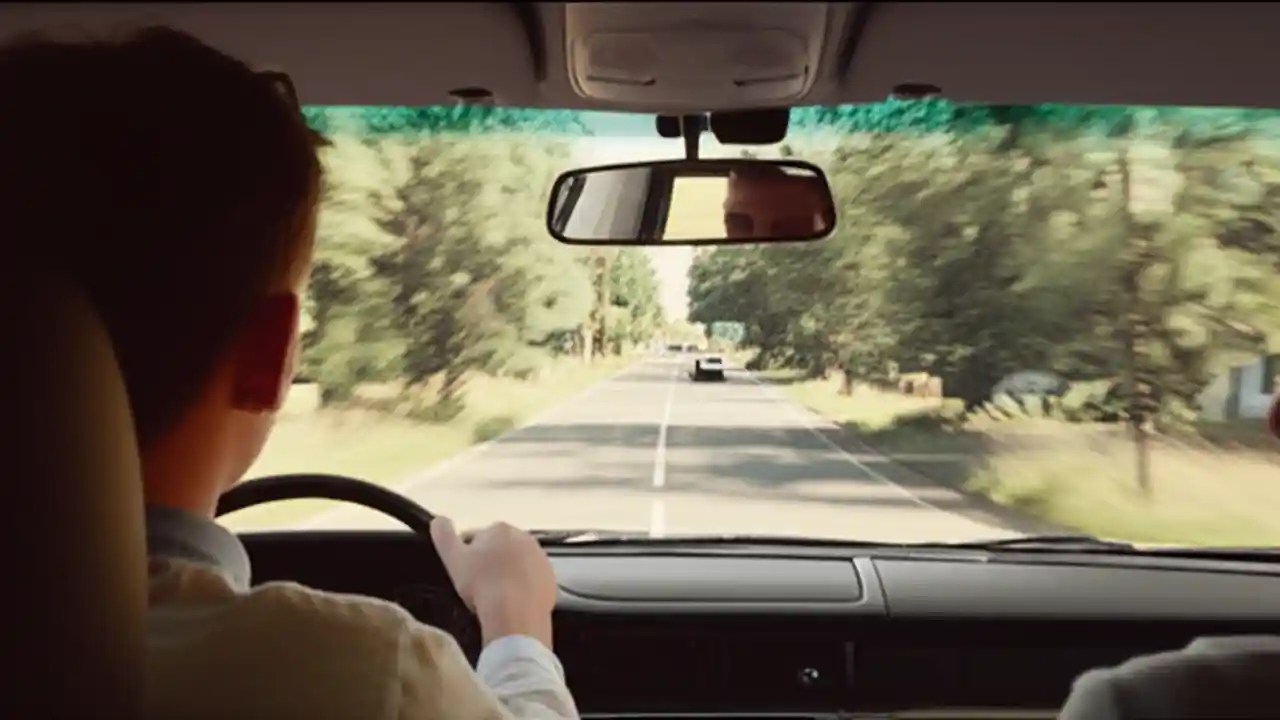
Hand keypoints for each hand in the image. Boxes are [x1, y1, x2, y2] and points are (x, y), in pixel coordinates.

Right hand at [430, 516, 556, 648]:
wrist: (515, 614)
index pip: (477, 538)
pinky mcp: (550, 577)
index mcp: (500, 529)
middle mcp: (524, 537)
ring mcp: (540, 557)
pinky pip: (532, 579)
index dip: (467, 557)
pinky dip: (523, 587)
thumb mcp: (453, 559)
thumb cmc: (481, 584)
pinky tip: (513, 602)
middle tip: (479, 587)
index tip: (465, 574)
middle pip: (499, 549)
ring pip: (516, 564)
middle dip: (489, 563)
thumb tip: (438, 520)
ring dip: (507, 575)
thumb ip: (443, 535)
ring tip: (495, 597)